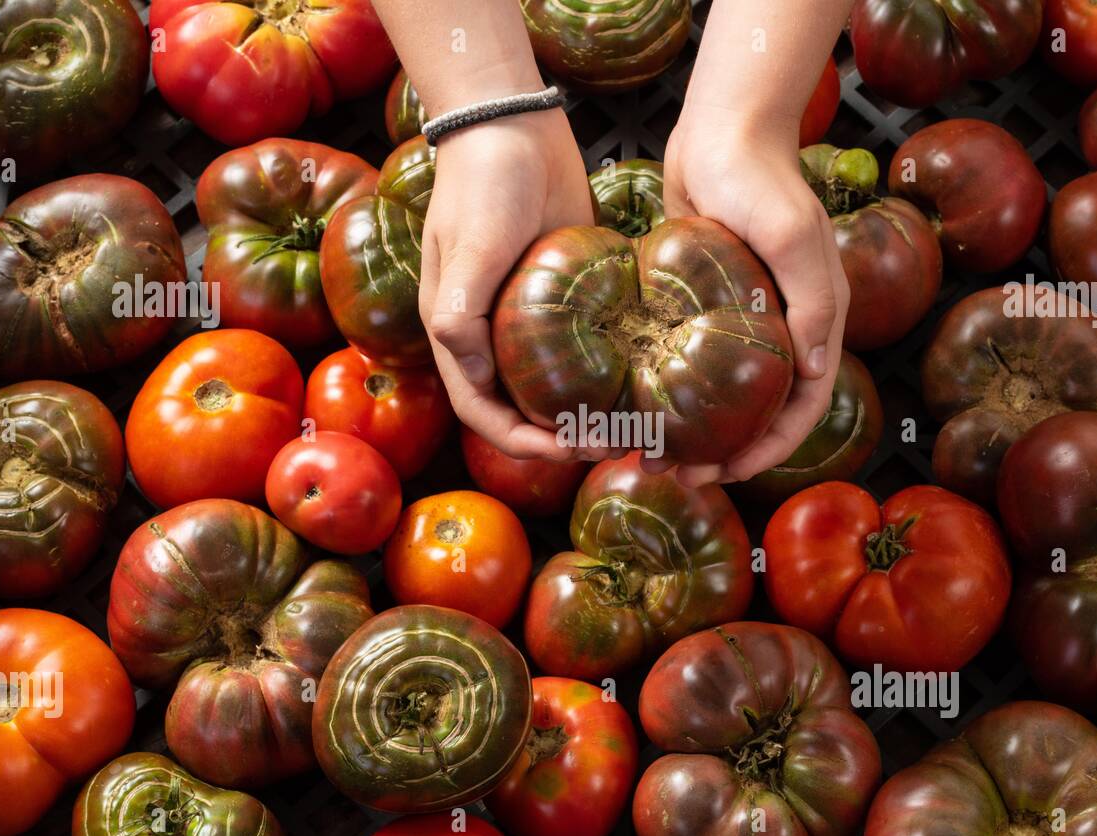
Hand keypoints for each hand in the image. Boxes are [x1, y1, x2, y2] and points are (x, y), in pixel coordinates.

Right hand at [418, 108, 596, 459]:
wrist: (515, 125)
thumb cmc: (483, 182)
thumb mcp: (470, 245)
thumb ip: (459, 310)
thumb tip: (468, 372)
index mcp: (455, 332)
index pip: (481, 410)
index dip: (518, 441)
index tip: (563, 449)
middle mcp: (489, 334)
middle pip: (519, 409)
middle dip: (559, 437)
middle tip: (609, 441)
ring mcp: (528, 318)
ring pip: (553, 386)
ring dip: (585, 412)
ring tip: (629, 422)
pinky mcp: (564, 297)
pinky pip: (582, 348)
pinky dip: (605, 371)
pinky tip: (640, 377)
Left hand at [655, 102, 849, 486]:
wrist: (721, 129)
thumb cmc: (761, 180)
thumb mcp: (791, 238)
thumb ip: (811, 304)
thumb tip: (815, 374)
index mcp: (815, 323)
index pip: (803, 409)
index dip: (768, 450)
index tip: (724, 472)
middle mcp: (781, 330)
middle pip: (758, 414)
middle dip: (721, 453)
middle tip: (671, 473)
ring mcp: (740, 320)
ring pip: (720, 395)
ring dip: (689, 430)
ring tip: (645, 452)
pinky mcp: (702, 306)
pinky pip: (688, 362)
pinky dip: (667, 390)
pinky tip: (633, 405)